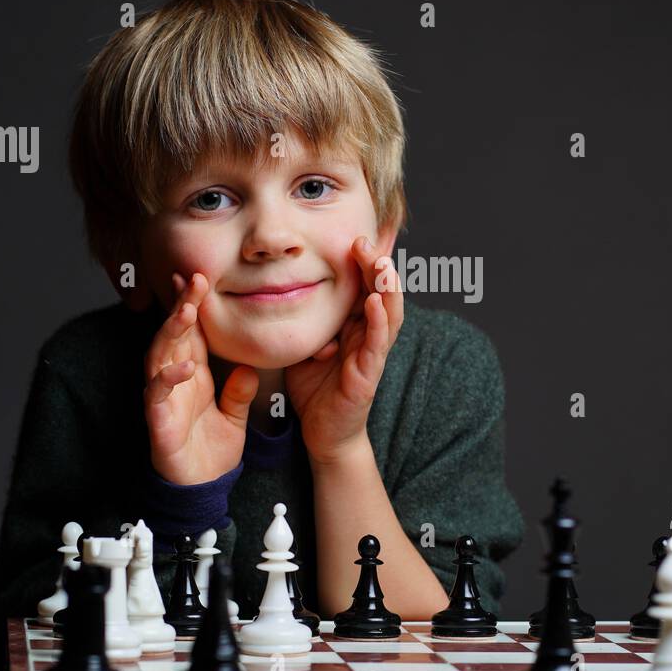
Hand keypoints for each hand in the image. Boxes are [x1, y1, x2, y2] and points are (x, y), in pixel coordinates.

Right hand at [144, 272, 258, 484]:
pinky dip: (168, 378)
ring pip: (159, 356)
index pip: (190, 332)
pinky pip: (158, 395)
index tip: (201, 277)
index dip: (193, 305)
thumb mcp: (235, 415)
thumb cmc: (212, 452)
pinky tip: (183, 366)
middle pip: (173, 335)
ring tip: (185, 310)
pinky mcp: (158, 421)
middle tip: (194, 279)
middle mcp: (173, 381)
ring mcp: (163, 399)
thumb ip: (240, 390)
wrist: (203, 490)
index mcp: (191, 374)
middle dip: (182, 306)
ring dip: (171, 332)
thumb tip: (249, 367)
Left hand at [285, 236, 403, 464]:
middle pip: (380, 292)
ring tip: (381, 264)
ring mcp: (372, 354)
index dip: (361, 263)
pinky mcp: (368, 375)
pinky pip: (377, 344)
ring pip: (388, 314)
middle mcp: (369, 335)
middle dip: (376, 265)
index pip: (363, 286)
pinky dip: (379, 321)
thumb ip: (304, 317)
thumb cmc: (315, 387)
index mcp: (354, 325)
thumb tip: (283, 286)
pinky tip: (375, 303)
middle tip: (363, 241)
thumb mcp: (305, 342)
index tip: (351, 238)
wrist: (323, 432)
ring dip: (386, 287)